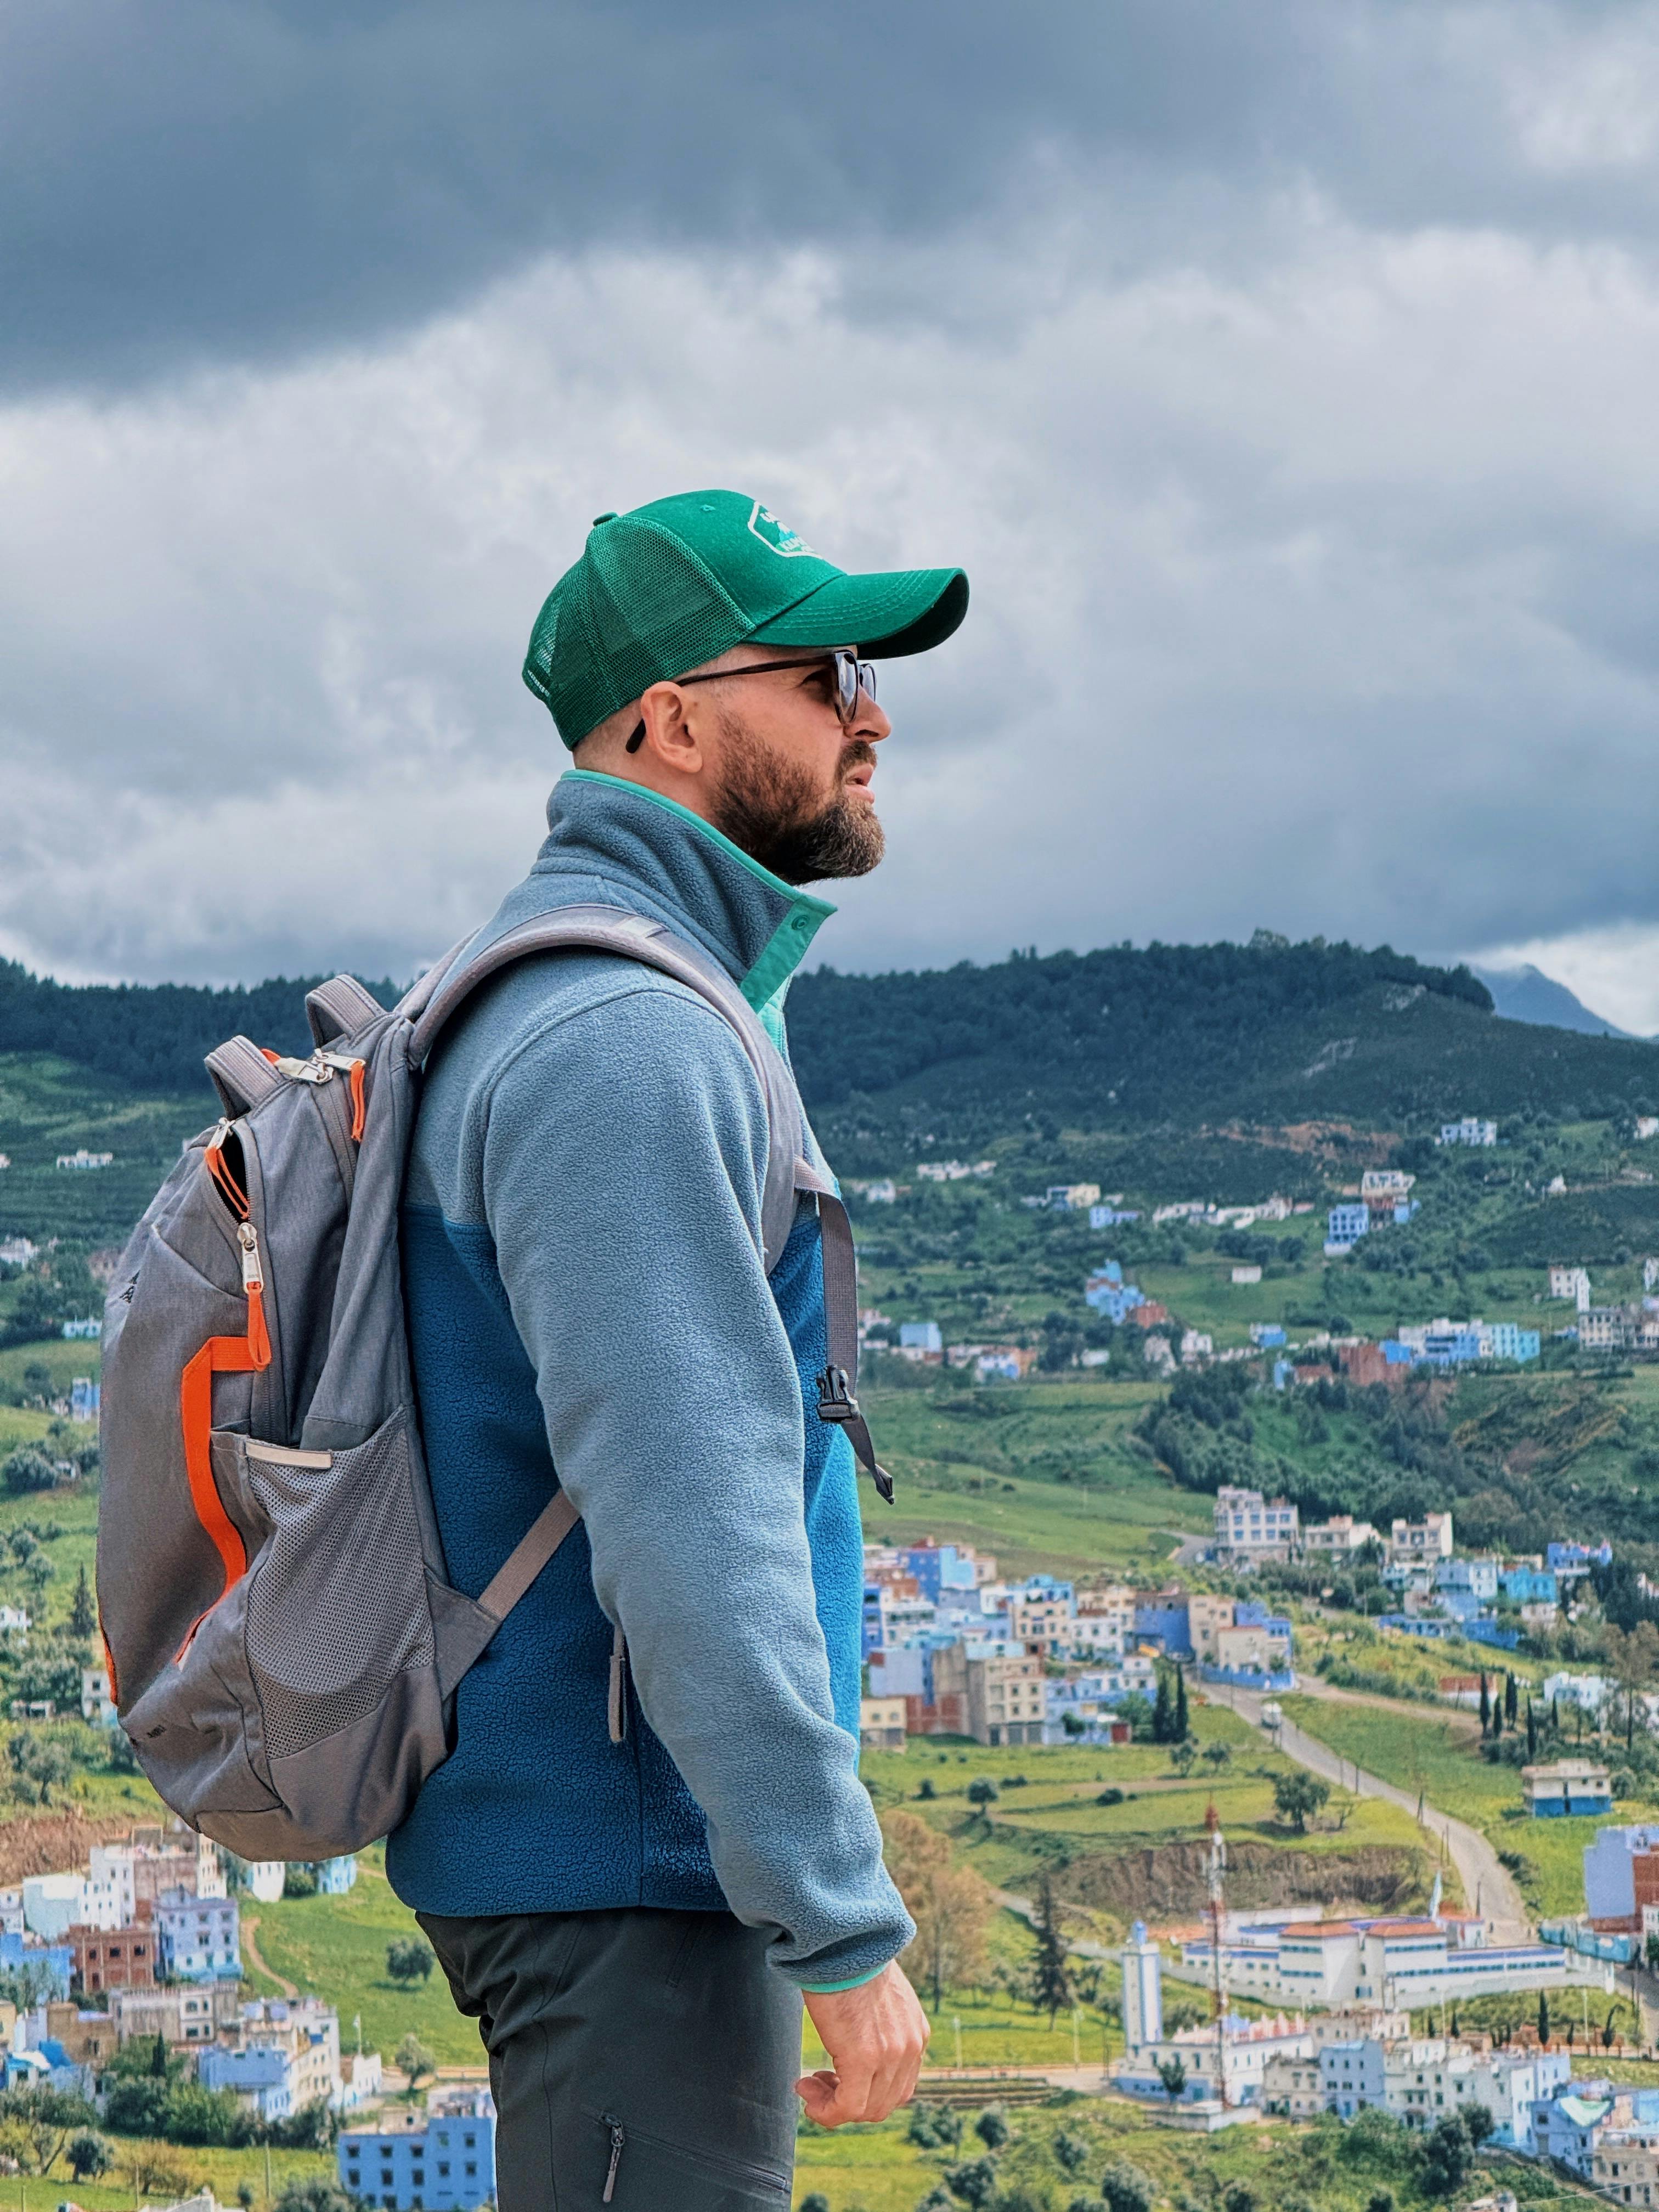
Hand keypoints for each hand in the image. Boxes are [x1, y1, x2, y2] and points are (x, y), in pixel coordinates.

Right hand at [797, 1960, 929, 2126]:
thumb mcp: (879, 1997)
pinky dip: (825, 2109)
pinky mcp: (863, 2059)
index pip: (897, 2087)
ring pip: (865, 2110)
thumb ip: (880, 2024)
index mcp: (916, 2034)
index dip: (864, 2092)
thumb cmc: (851, 1959)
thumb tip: (858, 2040)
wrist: (843, 1937)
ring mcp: (890, 2056)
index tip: (834, 2077)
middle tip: (816, 2082)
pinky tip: (804, 2090)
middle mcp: (910, 2048)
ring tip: (808, 2084)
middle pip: (882, 2104)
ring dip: (832, 2105)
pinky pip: (847, 2107)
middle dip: (847, 2101)